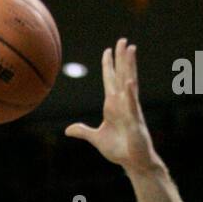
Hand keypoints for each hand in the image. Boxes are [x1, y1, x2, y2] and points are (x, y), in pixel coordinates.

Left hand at [65, 39, 159, 174]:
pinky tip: (130, 82)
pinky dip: (130, 94)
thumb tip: (68, 130)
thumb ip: (83, 131)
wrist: (132, 161)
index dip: (109, 65)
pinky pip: (131, 105)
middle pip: (122, 75)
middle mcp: (123, 103)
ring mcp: (130, 110)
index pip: (111, 80)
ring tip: (131, 49)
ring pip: (129, 83)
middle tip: (122, 40)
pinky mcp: (134, 121)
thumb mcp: (96, 138)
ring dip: (129, 66)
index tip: (108, 50)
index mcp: (113, 105)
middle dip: (121, 58)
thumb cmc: (119, 149)